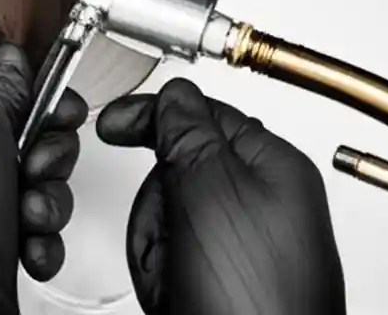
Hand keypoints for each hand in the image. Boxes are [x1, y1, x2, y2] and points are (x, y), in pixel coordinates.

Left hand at [0, 44, 87, 314]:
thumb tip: (9, 56)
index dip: (30, 98)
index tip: (53, 106)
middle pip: (23, 142)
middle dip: (46, 154)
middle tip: (37, 165)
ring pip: (36, 188)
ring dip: (48, 199)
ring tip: (31, 214)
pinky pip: (36, 232)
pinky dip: (42, 239)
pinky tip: (29, 245)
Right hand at [97, 78, 344, 314]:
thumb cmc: (257, 301)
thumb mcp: (213, 191)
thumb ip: (190, 132)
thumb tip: (175, 94)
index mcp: (274, 169)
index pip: (205, 115)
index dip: (155, 116)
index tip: (114, 123)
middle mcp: (263, 207)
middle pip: (179, 173)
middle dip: (156, 203)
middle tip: (168, 231)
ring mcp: (242, 250)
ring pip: (167, 220)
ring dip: (155, 244)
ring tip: (175, 275)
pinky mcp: (223, 285)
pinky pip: (171, 261)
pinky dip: (161, 277)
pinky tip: (174, 296)